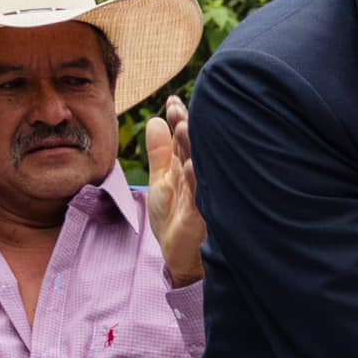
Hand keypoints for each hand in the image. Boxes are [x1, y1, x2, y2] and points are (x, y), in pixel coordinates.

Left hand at [145, 95, 202, 285]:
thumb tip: (156, 121)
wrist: (181, 256)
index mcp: (186, 168)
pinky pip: (200, 195)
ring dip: (193, 148)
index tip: (173, 101)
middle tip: (179, 107)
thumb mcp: (161, 181)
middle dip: (187, 126)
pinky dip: (196, 179)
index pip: (184, 139)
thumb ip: (159, 153)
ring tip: (184, 126)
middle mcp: (197, 178)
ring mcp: (201, 195)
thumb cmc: (174, 219)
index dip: (179, 119)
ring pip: (199, 166)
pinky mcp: (201, 215)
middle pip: (193, 148)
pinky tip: (191, 164)